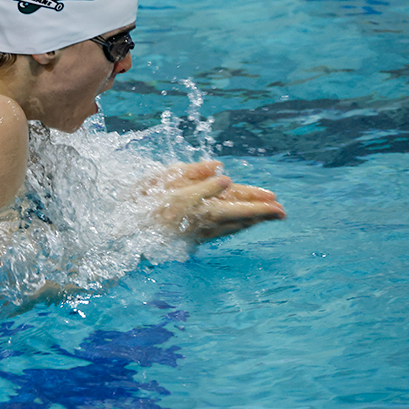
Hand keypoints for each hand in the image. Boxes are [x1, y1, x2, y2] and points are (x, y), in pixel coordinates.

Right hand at [143, 160, 285, 240]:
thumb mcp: (165, 178)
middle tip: (283, 212)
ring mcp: (199, 233)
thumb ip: (194, 174)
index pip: (235, 202)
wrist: (126, 233)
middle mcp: (203, 221)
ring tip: (270, 215)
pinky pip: (222, 232)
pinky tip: (243, 223)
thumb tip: (220, 168)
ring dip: (253, 221)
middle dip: (261, 214)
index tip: (275, 200)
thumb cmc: (142, 200)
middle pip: (239, 217)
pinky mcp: (194, 239)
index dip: (256, 201)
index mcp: (199, 204)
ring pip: (232, 226)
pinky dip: (237, 227)